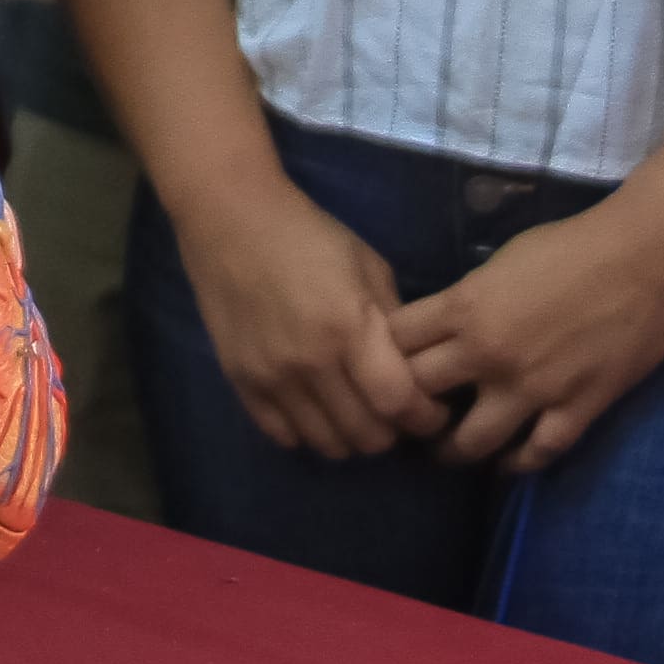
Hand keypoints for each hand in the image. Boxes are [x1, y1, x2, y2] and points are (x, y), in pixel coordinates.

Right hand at [172, 169, 443, 459]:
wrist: (230, 219)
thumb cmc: (309, 235)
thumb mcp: (368, 267)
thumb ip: (394, 322)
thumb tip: (415, 368)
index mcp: (348, 327)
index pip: (398, 402)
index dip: (425, 417)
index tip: (433, 410)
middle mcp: (310, 362)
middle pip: (366, 435)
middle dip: (393, 430)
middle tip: (395, 409)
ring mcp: (271, 377)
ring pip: (328, 444)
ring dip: (352, 436)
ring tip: (357, 411)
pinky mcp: (241, 382)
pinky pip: (284, 435)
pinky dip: (309, 431)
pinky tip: (317, 408)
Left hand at [386, 201, 663, 471]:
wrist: (645, 259)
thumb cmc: (573, 245)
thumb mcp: (501, 262)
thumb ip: (469, 299)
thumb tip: (447, 325)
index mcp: (465, 308)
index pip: (395, 343)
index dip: (384, 354)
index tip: (385, 364)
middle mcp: (488, 355)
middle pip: (419, 395)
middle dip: (407, 406)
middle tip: (407, 415)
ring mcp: (532, 389)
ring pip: (470, 442)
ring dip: (452, 450)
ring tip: (448, 450)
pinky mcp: (575, 410)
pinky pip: (535, 452)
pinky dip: (516, 463)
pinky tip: (505, 463)